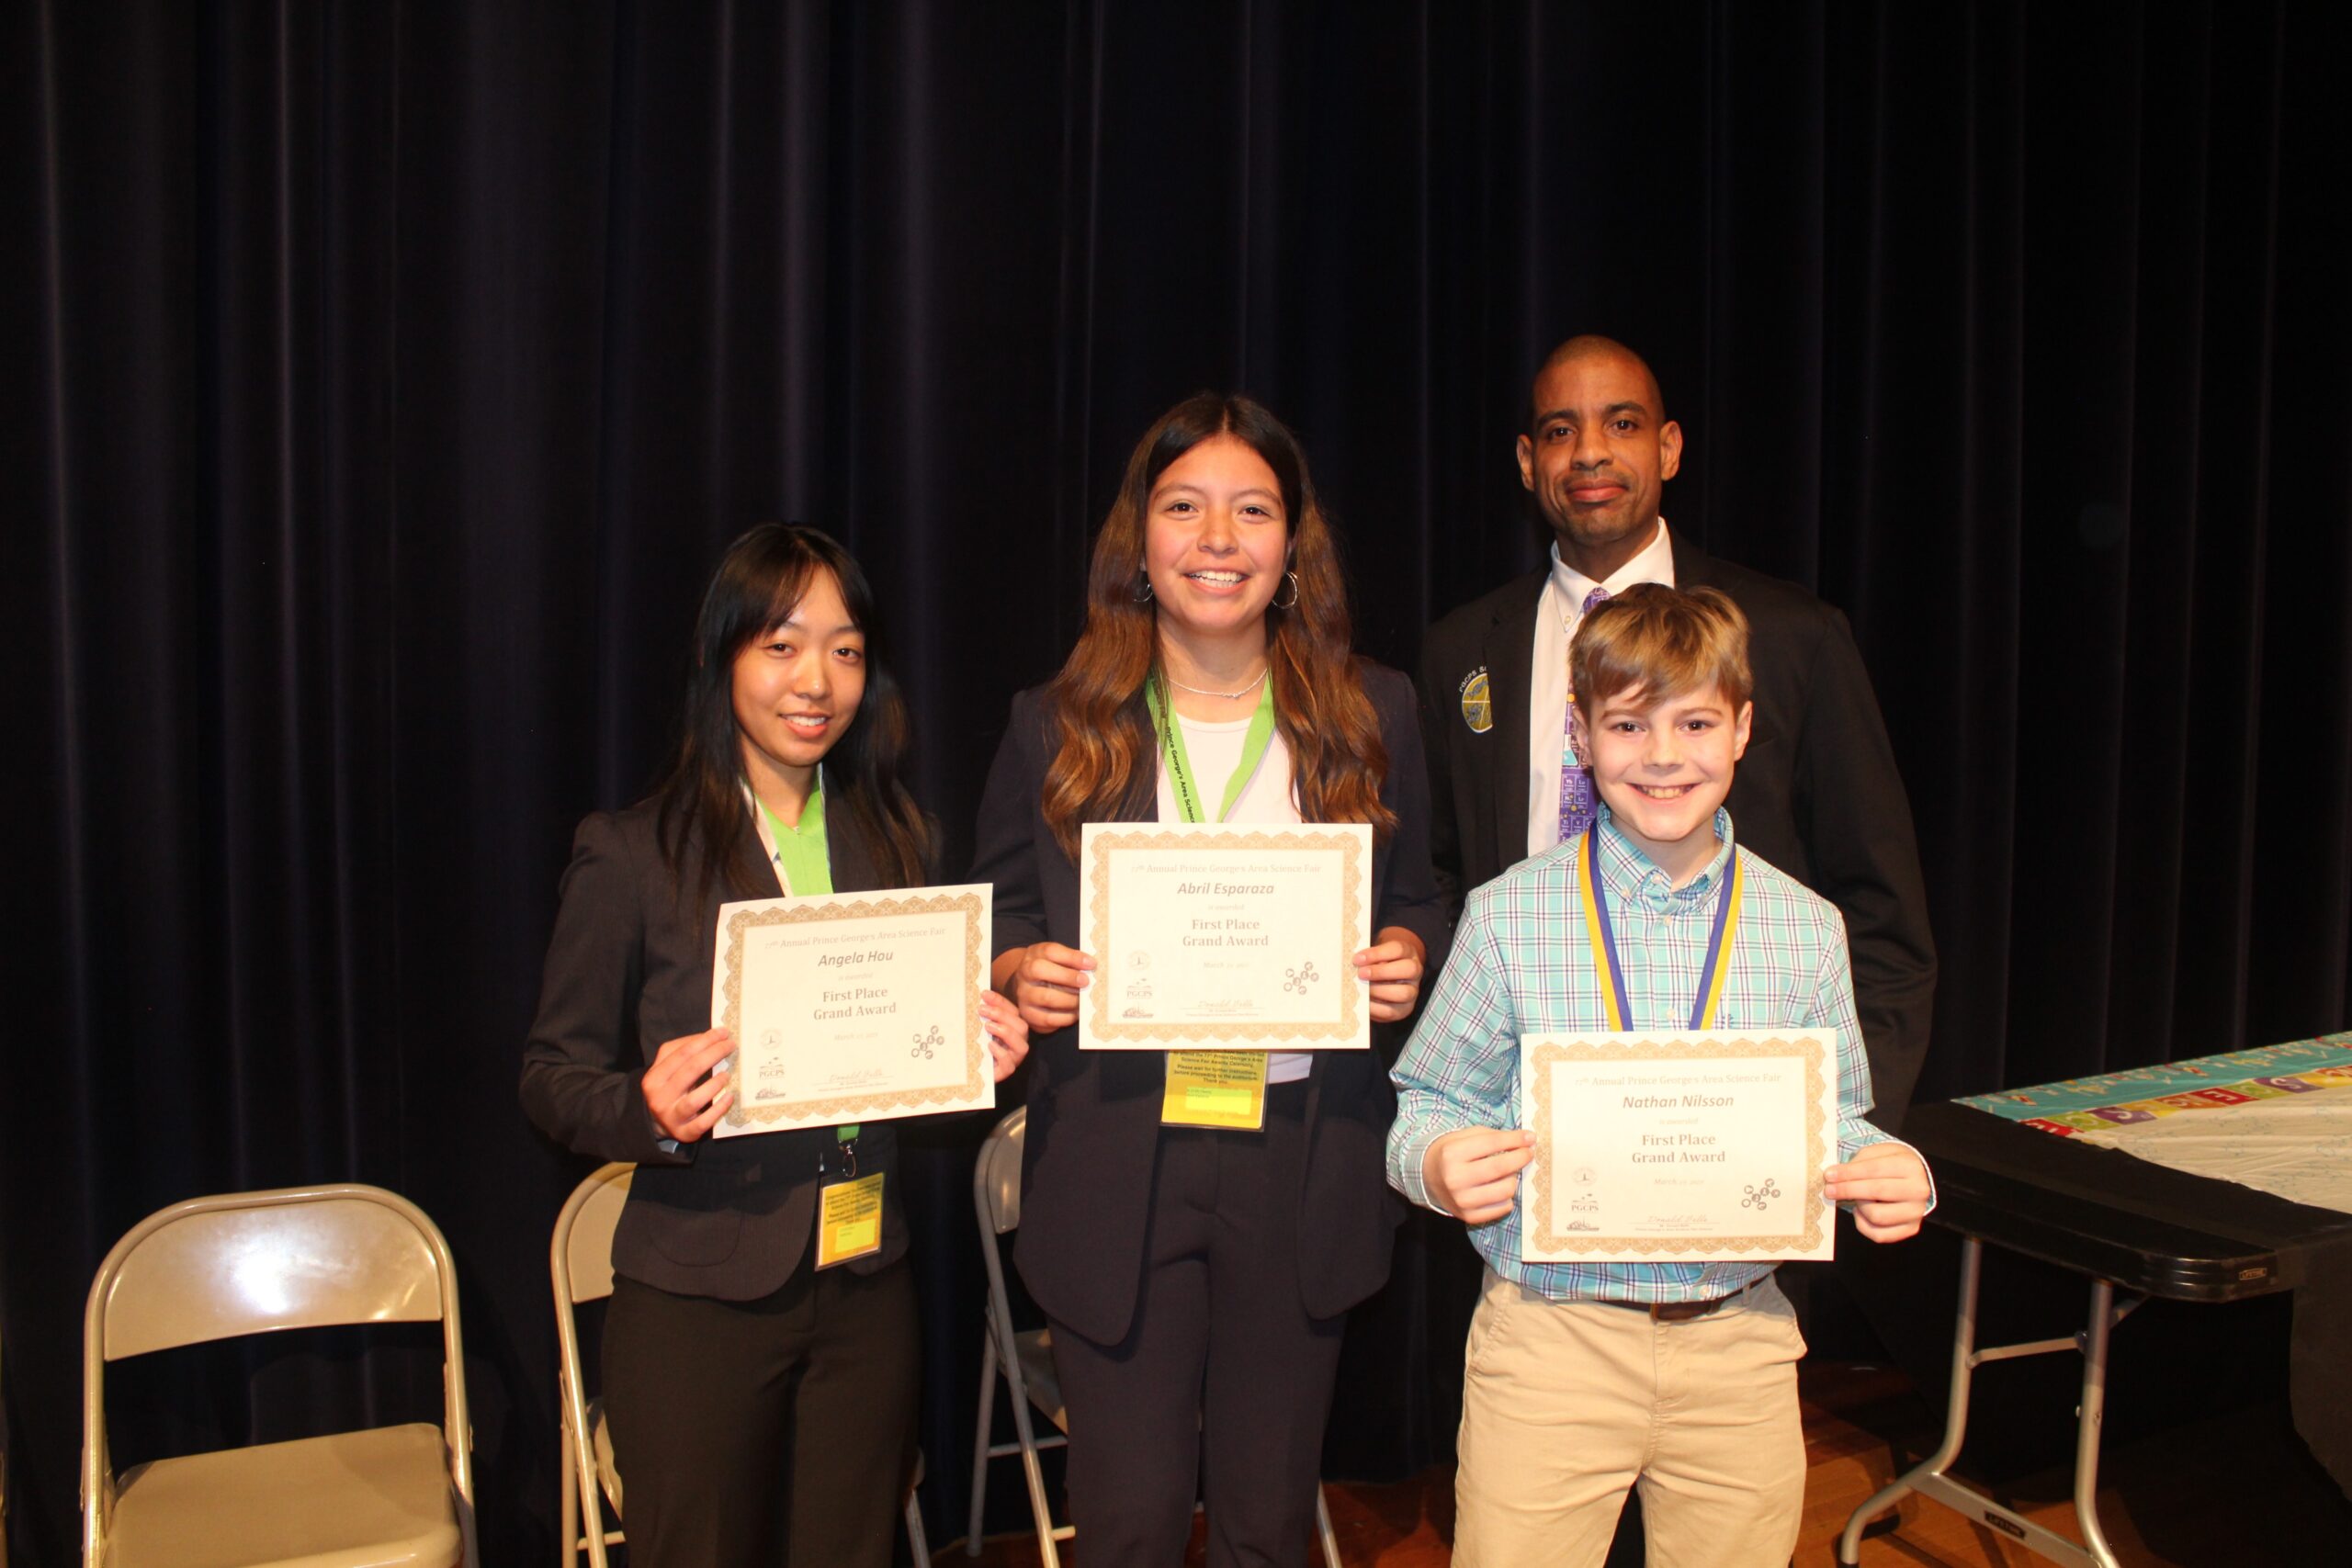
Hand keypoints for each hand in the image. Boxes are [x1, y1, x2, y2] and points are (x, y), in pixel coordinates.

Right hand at [640, 1027, 735, 1143]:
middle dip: (713, 1054)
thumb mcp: (666, 1068)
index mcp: (654, 1077)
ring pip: (694, 1100)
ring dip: (715, 1084)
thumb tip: (714, 1037)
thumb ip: (683, 1050)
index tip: (723, 1032)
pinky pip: (703, 1122)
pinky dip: (718, 1109)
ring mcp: (671, 1117)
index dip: (705, 1040)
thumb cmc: (668, 1088)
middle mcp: (660, 1097)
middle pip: (690, 1071)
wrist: (655, 1122)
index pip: (682, 1053)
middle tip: (730, 1046)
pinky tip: (730, 1097)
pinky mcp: (684, 1133)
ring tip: (727, 1074)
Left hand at [980, 990, 1030, 1081]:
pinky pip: (1009, 1065)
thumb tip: (978, 998)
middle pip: (1022, 1027)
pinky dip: (1001, 1054)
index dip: (1000, 1002)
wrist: (969, 1072)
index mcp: (1012, 1030)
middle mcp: (1016, 1044)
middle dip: (1003, 1015)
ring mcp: (1013, 1059)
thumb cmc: (977, 1047)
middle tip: (983, 1010)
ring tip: (988, 1026)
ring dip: (1006, 1032)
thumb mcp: (979, 1028)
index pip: (1013, 1012)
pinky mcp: (1004, 1073)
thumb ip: (982, 1016)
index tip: (984, 994)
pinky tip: (990, 1045)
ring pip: (1022, 1046)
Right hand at [994, 942, 1093, 1034]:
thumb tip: (1092, 967)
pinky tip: (1075, 1013)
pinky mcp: (1027, 1014)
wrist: (1028, 987)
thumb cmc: (1051, 971)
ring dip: (1069, 1000)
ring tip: (1082, 1001)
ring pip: (1045, 997)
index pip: (1050, 951)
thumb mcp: (1059, 959)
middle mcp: (1025, 973)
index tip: (1091, 964)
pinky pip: (1047, 1019)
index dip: (1072, 957)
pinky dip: (1065, 1017)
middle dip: (1067, 977)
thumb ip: (1073, 961)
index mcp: (1035, 954)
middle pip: (1040, 970)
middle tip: (1086, 982)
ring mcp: (1024, 994)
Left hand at [1355, 926, 1426, 1022]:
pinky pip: (1393, 1011)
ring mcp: (1413, 991)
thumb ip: (1368, 958)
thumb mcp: (1375, 956)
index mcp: (1408, 952)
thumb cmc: (1377, 963)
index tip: (1358, 959)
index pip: (1398, 949)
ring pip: (1404, 992)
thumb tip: (1354, 964)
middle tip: (1361, 974)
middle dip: (1381, 972)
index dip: (1377, 954)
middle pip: (1408, 969)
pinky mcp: (1405, 1009)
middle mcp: (1415, 971)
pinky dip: (1376, 1008)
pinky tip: (1364, 1002)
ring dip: (1379, 991)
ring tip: (1362, 989)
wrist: (1386, 979)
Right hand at [1423, 1128, 1534, 1224]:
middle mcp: (1455, 1179)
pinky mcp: (1469, 1216)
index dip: (1515, 1139)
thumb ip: (1492, 1136)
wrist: (1427, 1177)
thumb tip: (1525, 1140)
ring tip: (1508, 1171)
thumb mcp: (1463, 1137)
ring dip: (1513, 1177)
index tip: (1530, 1137)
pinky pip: (1503, 1207)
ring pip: (1506, 1189)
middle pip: (1500, 1168)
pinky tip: (1499, 1187)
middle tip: (1528, 1152)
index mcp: (1452, 1154)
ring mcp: (1462, 1200)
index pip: (1491, 1144)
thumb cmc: (1451, 1154)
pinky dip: (1507, 1196)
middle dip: (1521, 1157)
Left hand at [1825, 1141, 1931, 1242]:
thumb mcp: (1877, 1153)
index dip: (1849, 1173)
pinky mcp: (1910, 1229)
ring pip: (1877, 1216)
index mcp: (1910, 1166)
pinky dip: (1863, 1224)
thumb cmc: (1890, 1164)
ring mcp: (1916, 1212)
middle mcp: (1918, 1191)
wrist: (1912, 1179)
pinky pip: (1880, 1235)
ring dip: (1859, 1207)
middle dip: (1848, 1190)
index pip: (1874, 1169)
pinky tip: (1860, 1212)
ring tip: (1854, 1199)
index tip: (1829, 1175)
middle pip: (1876, 1191)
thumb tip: (1834, 1175)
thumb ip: (1858, 1162)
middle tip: (1829, 1189)